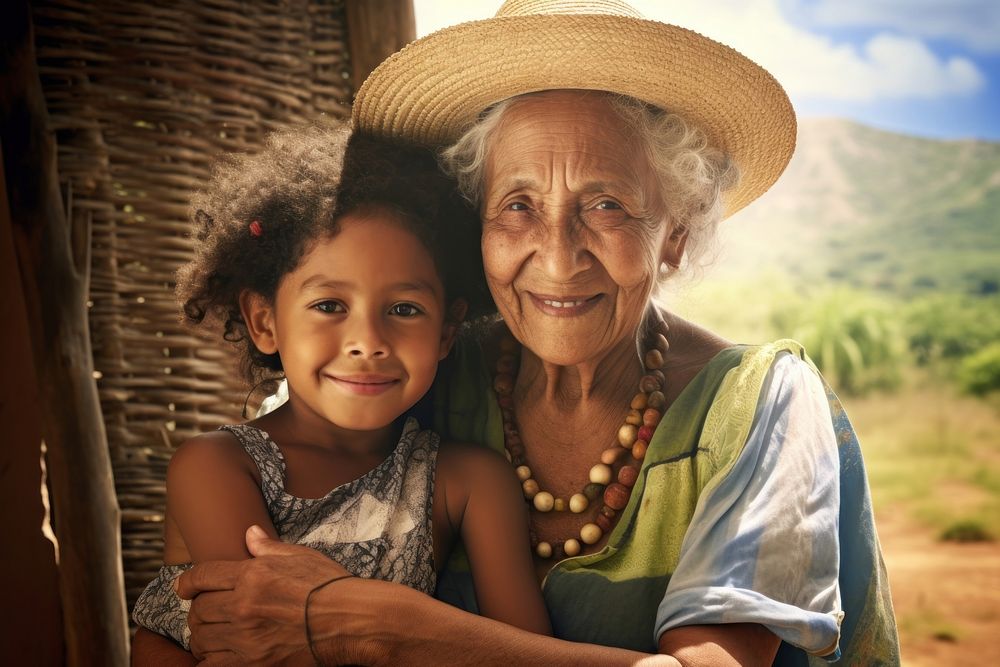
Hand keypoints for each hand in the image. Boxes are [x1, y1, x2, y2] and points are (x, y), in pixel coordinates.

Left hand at [176, 525, 350, 664]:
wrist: (350, 621)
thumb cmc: (330, 586)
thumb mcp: (300, 556)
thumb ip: (267, 548)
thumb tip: (249, 533)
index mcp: (252, 575)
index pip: (203, 576)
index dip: (188, 582)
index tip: (183, 587)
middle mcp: (243, 606)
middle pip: (199, 610)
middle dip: (199, 609)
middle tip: (206, 612)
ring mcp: (246, 638)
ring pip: (201, 639)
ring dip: (202, 636)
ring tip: (212, 634)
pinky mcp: (253, 664)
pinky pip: (212, 665)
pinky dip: (209, 660)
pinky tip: (218, 655)